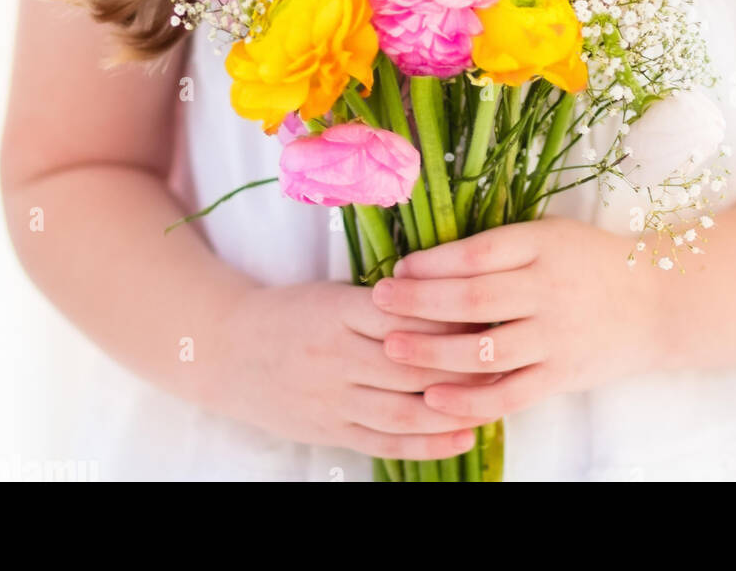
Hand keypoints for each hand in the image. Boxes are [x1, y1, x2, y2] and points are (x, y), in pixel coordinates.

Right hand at [204, 279, 500, 462]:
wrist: (227, 350)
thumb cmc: (291, 312)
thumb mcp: (333, 292)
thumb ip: (383, 300)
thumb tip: (450, 295)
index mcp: (340, 310)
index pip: (408, 315)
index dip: (452, 318)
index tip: (492, 311)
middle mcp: (337, 355)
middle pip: (413, 364)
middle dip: (464, 363)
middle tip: (508, 355)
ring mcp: (333, 397)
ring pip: (403, 408)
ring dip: (454, 408)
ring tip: (497, 400)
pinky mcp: (330, 430)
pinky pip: (385, 441)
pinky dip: (427, 444)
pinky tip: (462, 436)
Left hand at [370, 217, 673, 426]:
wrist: (658, 301)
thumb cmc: (591, 260)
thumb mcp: (550, 235)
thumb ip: (500, 245)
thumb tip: (432, 257)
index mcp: (541, 246)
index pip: (476, 254)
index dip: (432, 262)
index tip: (398, 267)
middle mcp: (547, 290)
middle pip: (472, 300)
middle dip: (418, 303)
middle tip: (378, 301)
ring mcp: (556, 336)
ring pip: (484, 350)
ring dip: (432, 352)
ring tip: (391, 348)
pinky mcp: (562, 374)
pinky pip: (509, 392)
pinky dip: (469, 399)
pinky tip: (434, 397)